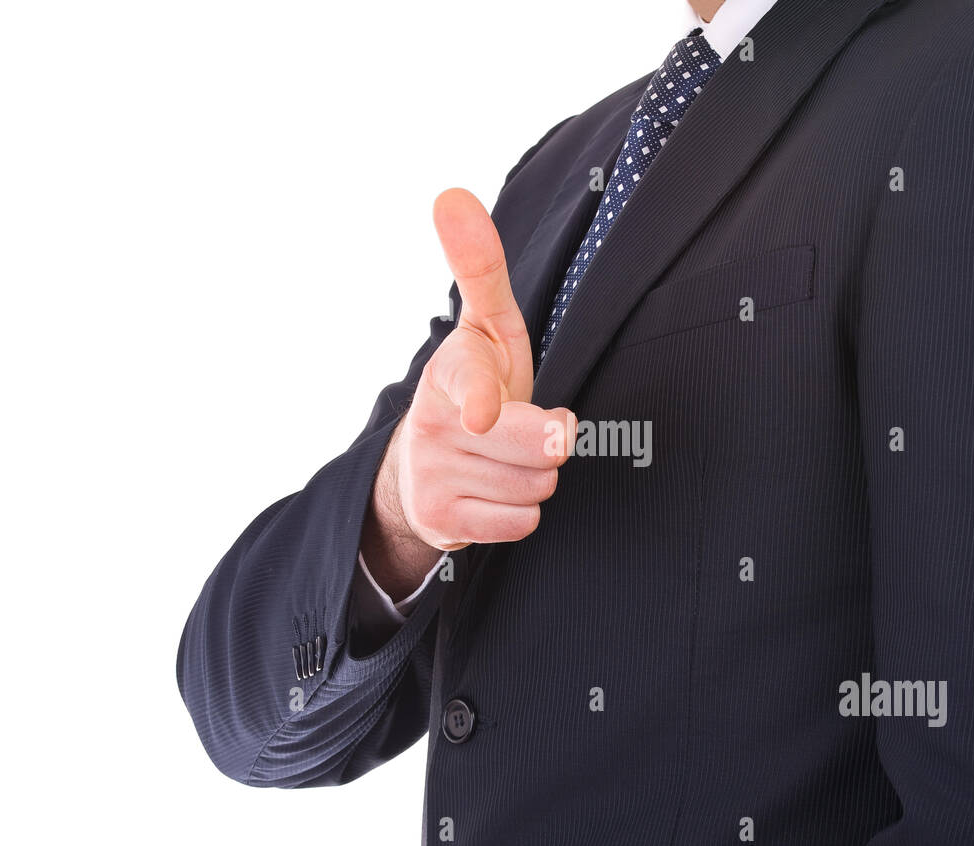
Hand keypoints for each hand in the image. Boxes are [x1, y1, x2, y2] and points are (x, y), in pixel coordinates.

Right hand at [362, 188, 574, 596]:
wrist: (423, 464)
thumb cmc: (476, 384)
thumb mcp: (485, 326)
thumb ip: (480, 266)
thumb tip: (450, 194)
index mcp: (450, 370)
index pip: (469, 383)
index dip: (483, 400)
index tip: (483, 414)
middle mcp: (433, 423)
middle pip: (541, 447)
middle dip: (550, 441)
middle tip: (531, 427)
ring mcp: (432, 474)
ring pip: (536, 486)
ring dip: (536, 476)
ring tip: (508, 459)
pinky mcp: (438, 520)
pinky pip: (520, 523)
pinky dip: (520, 512)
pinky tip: (496, 491)